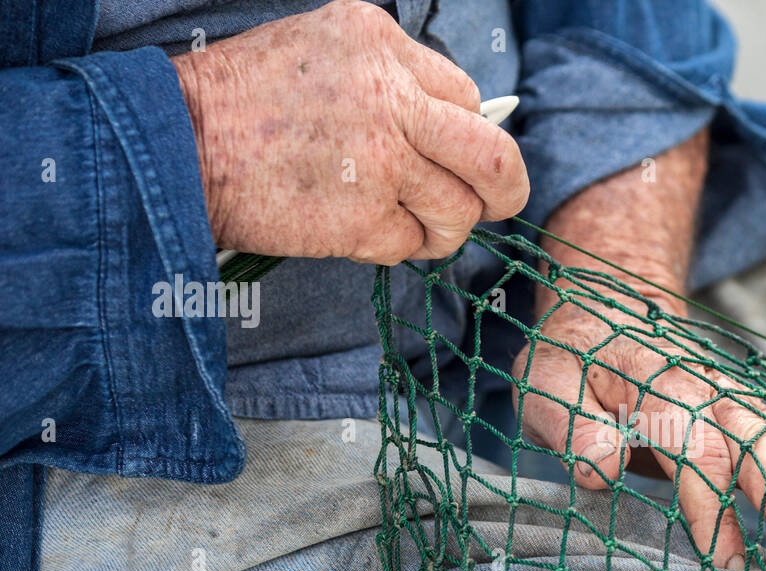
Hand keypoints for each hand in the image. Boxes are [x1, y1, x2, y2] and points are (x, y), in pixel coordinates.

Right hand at [171, 0, 528, 263]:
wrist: (175, 142)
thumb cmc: (244, 103)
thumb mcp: (324, 51)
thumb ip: (392, 81)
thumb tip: (459, 127)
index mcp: (381, 44)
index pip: (468, 97)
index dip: (468, 136)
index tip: (456, 157)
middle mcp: (391, 97)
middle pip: (494, 157)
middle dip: (505, 189)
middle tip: (494, 204)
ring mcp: (380, 162)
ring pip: (460, 211)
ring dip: (443, 228)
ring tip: (407, 223)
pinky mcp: (362, 219)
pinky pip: (412, 245)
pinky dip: (394, 247)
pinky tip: (358, 230)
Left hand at [512, 295, 765, 570]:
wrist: (609, 314)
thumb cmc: (574, 361)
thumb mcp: (547, 382)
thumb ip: (571, 424)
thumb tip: (602, 469)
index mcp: (661, 386)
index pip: (693, 448)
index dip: (710, 507)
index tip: (723, 561)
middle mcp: (712, 393)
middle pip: (760, 443)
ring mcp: (737, 406)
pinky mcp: (749, 423)